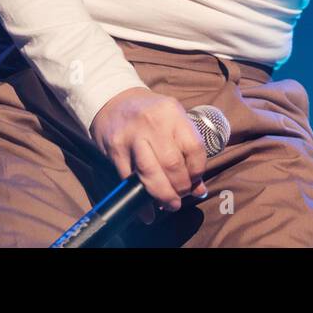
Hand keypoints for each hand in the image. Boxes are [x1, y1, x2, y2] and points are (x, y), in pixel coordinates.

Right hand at [89, 87, 209, 224]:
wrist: (113, 101)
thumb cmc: (149, 114)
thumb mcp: (171, 120)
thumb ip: (186, 150)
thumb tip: (199, 189)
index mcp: (172, 113)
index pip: (194, 148)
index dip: (198, 171)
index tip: (196, 181)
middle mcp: (153, 123)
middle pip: (172, 164)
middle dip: (181, 187)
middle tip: (181, 197)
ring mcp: (132, 137)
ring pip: (151, 173)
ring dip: (163, 195)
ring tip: (169, 205)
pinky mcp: (115, 150)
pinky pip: (129, 181)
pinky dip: (140, 202)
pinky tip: (147, 212)